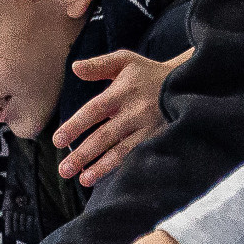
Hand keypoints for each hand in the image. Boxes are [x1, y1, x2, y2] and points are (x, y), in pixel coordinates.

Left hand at [51, 49, 183, 188]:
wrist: (185, 83)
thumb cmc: (146, 74)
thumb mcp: (125, 61)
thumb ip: (99, 66)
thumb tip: (75, 68)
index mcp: (122, 92)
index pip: (94, 111)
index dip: (75, 126)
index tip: (57, 141)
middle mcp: (134, 112)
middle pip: (104, 136)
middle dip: (83, 154)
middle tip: (63, 171)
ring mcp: (148, 128)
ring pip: (122, 151)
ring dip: (102, 168)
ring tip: (83, 180)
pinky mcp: (160, 139)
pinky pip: (139, 157)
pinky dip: (124, 170)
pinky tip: (110, 181)